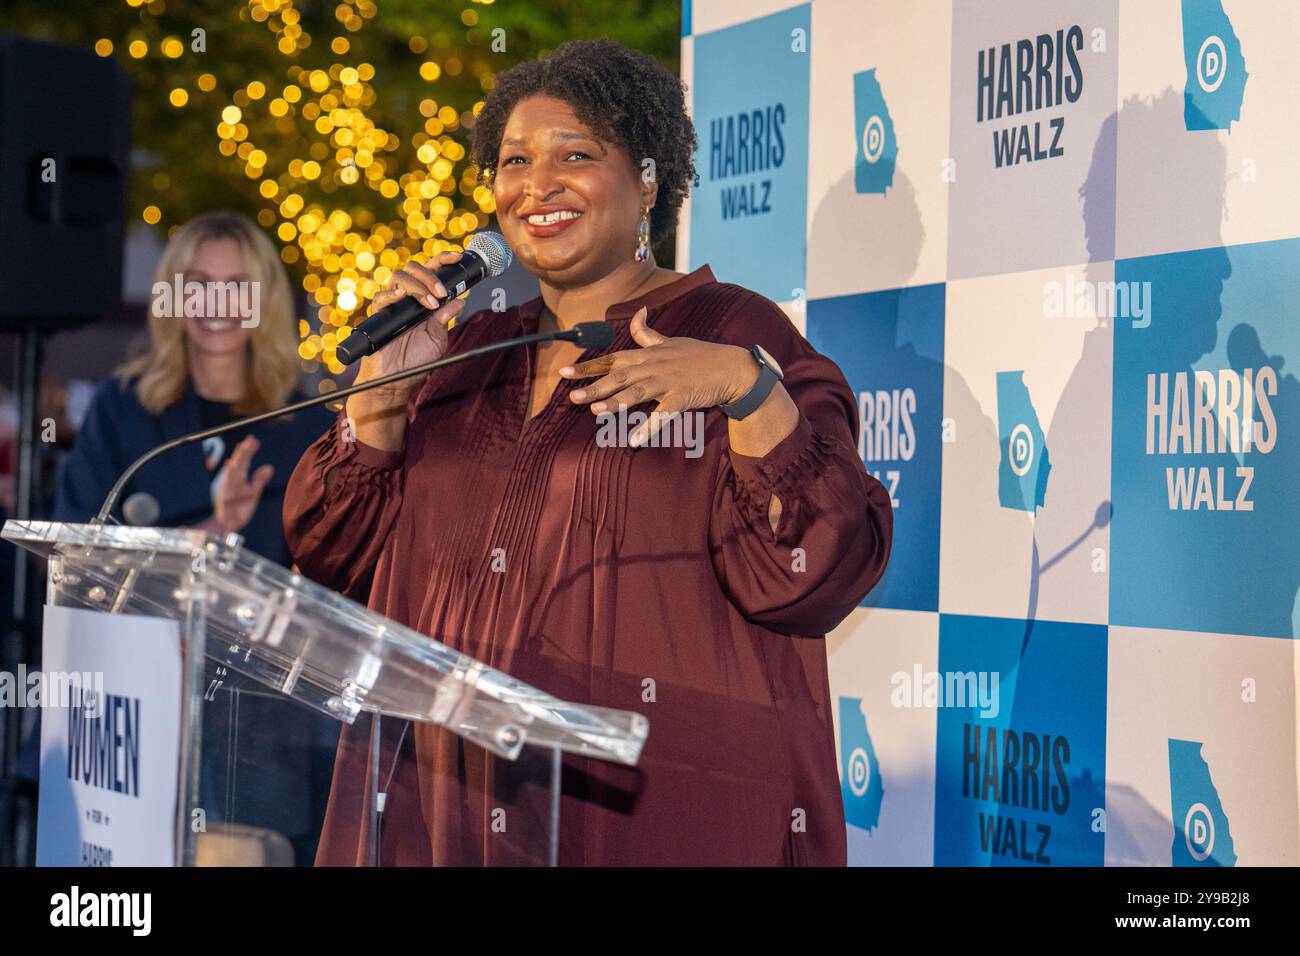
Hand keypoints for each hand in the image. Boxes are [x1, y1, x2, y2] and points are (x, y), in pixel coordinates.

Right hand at [210, 435, 273, 533]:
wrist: (228, 524)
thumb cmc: (239, 508)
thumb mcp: (253, 492)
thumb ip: (259, 480)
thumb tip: (269, 467)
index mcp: (239, 477)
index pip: (245, 460)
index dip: (249, 450)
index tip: (254, 440)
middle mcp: (232, 479)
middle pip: (239, 461)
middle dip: (244, 450)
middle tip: (251, 439)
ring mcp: (227, 486)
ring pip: (232, 468)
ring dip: (237, 458)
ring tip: (243, 446)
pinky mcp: (224, 495)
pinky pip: (225, 483)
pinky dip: (227, 474)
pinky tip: (230, 465)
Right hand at [352, 250, 468, 399]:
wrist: (396, 379)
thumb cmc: (416, 359)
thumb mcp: (438, 338)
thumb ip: (446, 319)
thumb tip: (460, 300)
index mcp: (423, 298)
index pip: (431, 270)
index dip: (443, 259)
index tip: (458, 256)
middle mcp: (407, 296)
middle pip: (414, 268)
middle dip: (430, 276)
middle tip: (442, 293)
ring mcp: (392, 303)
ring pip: (399, 278)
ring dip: (418, 287)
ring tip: (430, 304)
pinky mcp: (379, 314)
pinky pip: (382, 298)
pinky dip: (393, 294)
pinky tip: (403, 297)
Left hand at [560, 307, 759, 444]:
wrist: (731, 367)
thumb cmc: (699, 355)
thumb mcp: (670, 340)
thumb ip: (647, 333)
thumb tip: (637, 312)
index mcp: (647, 355)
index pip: (611, 359)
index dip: (588, 366)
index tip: (564, 372)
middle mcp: (653, 366)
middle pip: (619, 376)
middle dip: (594, 386)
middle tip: (571, 397)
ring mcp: (668, 382)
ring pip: (637, 392)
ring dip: (616, 402)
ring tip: (596, 411)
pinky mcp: (683, 397)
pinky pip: (663, 414)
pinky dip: (649, 426)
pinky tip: (635, 440)